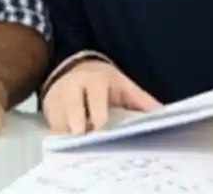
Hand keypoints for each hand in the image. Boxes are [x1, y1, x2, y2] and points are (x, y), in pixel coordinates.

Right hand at [42, 59, 160, 134]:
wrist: (75, 68)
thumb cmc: (104, 80)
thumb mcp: (124, 85)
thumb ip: (141, 100)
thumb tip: (163, 113)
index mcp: (95, 80)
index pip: (95, 95)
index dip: (98, 113)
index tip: (102, 128)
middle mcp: (73, 88)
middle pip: (72, 109)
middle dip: (78, 125)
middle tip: (86, 138)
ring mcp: (58, 100)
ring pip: (60, 122)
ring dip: (69, 135)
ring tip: (79, 144)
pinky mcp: (49, 111)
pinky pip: (53, 129)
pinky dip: (62, 138)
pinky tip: (71, 145)